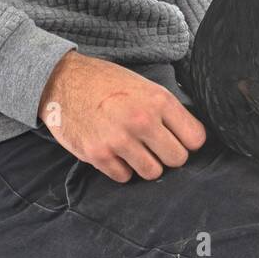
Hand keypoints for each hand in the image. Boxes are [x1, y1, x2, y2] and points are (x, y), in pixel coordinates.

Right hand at [37, 53, 207, 182]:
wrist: (63, 80)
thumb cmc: (106, 82)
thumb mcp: (143, 85)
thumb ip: (166, 110)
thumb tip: (190, 137)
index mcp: (158, 100)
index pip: (195, 138)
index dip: (187, 140)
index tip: (178, 138)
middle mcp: (142, 120)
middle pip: (177, 159)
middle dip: (168, 154)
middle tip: (154, 145)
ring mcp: (120, 140)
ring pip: (153, 172)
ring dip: (145, 163)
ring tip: (133, 147)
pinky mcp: (98, 155)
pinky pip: (124, 177)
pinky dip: (121, 167)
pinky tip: (113, 150)